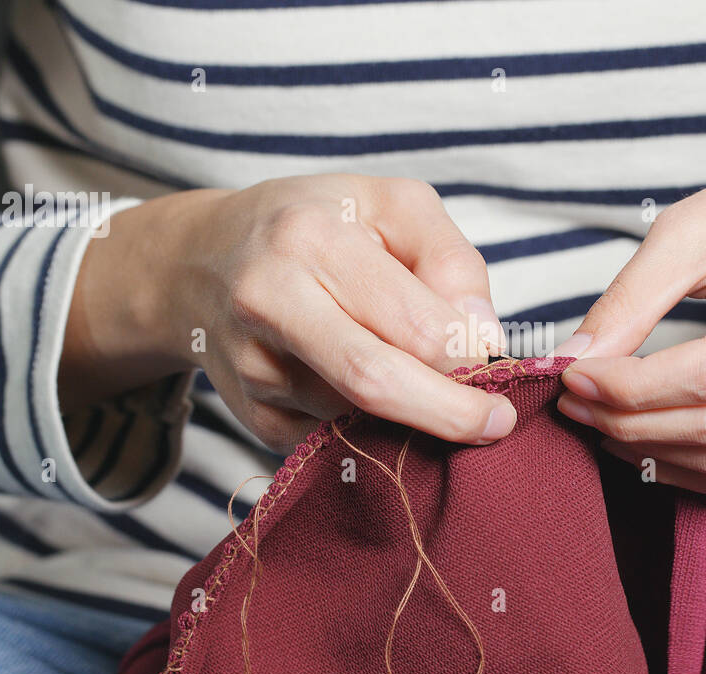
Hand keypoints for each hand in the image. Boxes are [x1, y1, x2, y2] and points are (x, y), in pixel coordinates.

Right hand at [60, 175, 514, 450]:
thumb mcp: (391, 205)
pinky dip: (374, 424)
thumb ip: (450, 259)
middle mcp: (269, 302)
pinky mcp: (255, 416)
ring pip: (361, 415)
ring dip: (410, 412)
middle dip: (448, 414)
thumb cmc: (316, 224)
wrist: (200, 261)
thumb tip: (482, 339)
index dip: (468, 358)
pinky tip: (375, 390)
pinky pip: (338, 436)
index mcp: (309, 240)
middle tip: (497, 425)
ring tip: (423, 379)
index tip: (504, 373)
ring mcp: (255, 367)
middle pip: (374, 383)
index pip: (409, 323)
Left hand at [551, 143, 705, 495]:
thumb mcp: (697, 224)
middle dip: (634, 424)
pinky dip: (693, 467)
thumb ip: (632, 295)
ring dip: (658, 453)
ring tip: (604, 424)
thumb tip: (575, 360)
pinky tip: (649, 441)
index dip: (632, 388)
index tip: (573, 376)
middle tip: (578, 405)